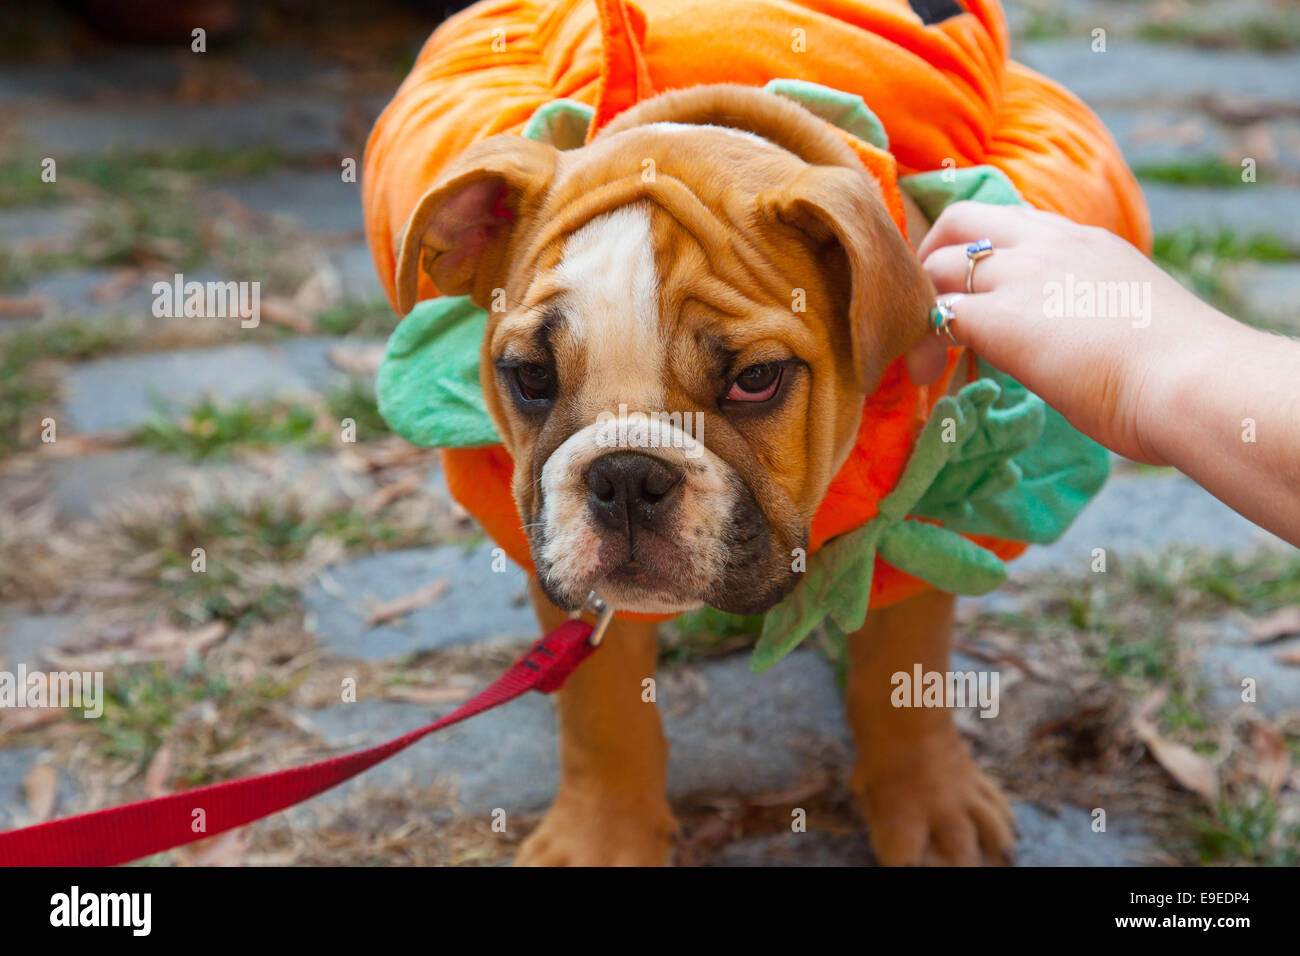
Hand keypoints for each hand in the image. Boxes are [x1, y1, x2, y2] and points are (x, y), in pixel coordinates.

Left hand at [907, 202, 1220, 465]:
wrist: (1191, 380)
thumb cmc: (1176, 366)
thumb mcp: (1125, 310)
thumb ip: (1086, 307)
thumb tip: (1071, 338)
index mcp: (1082, 239)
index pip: (1005, 217)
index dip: (974, 248)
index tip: (967, 289)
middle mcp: (1046, 244)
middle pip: (957, 222)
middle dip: (929, 261)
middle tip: (927, 312)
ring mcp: (1021, 275)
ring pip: (937, 268)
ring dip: (919, 309)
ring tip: (923, 362)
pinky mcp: (999, 318)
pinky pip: (936, 315)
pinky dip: (921, 342)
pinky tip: (927, 375)